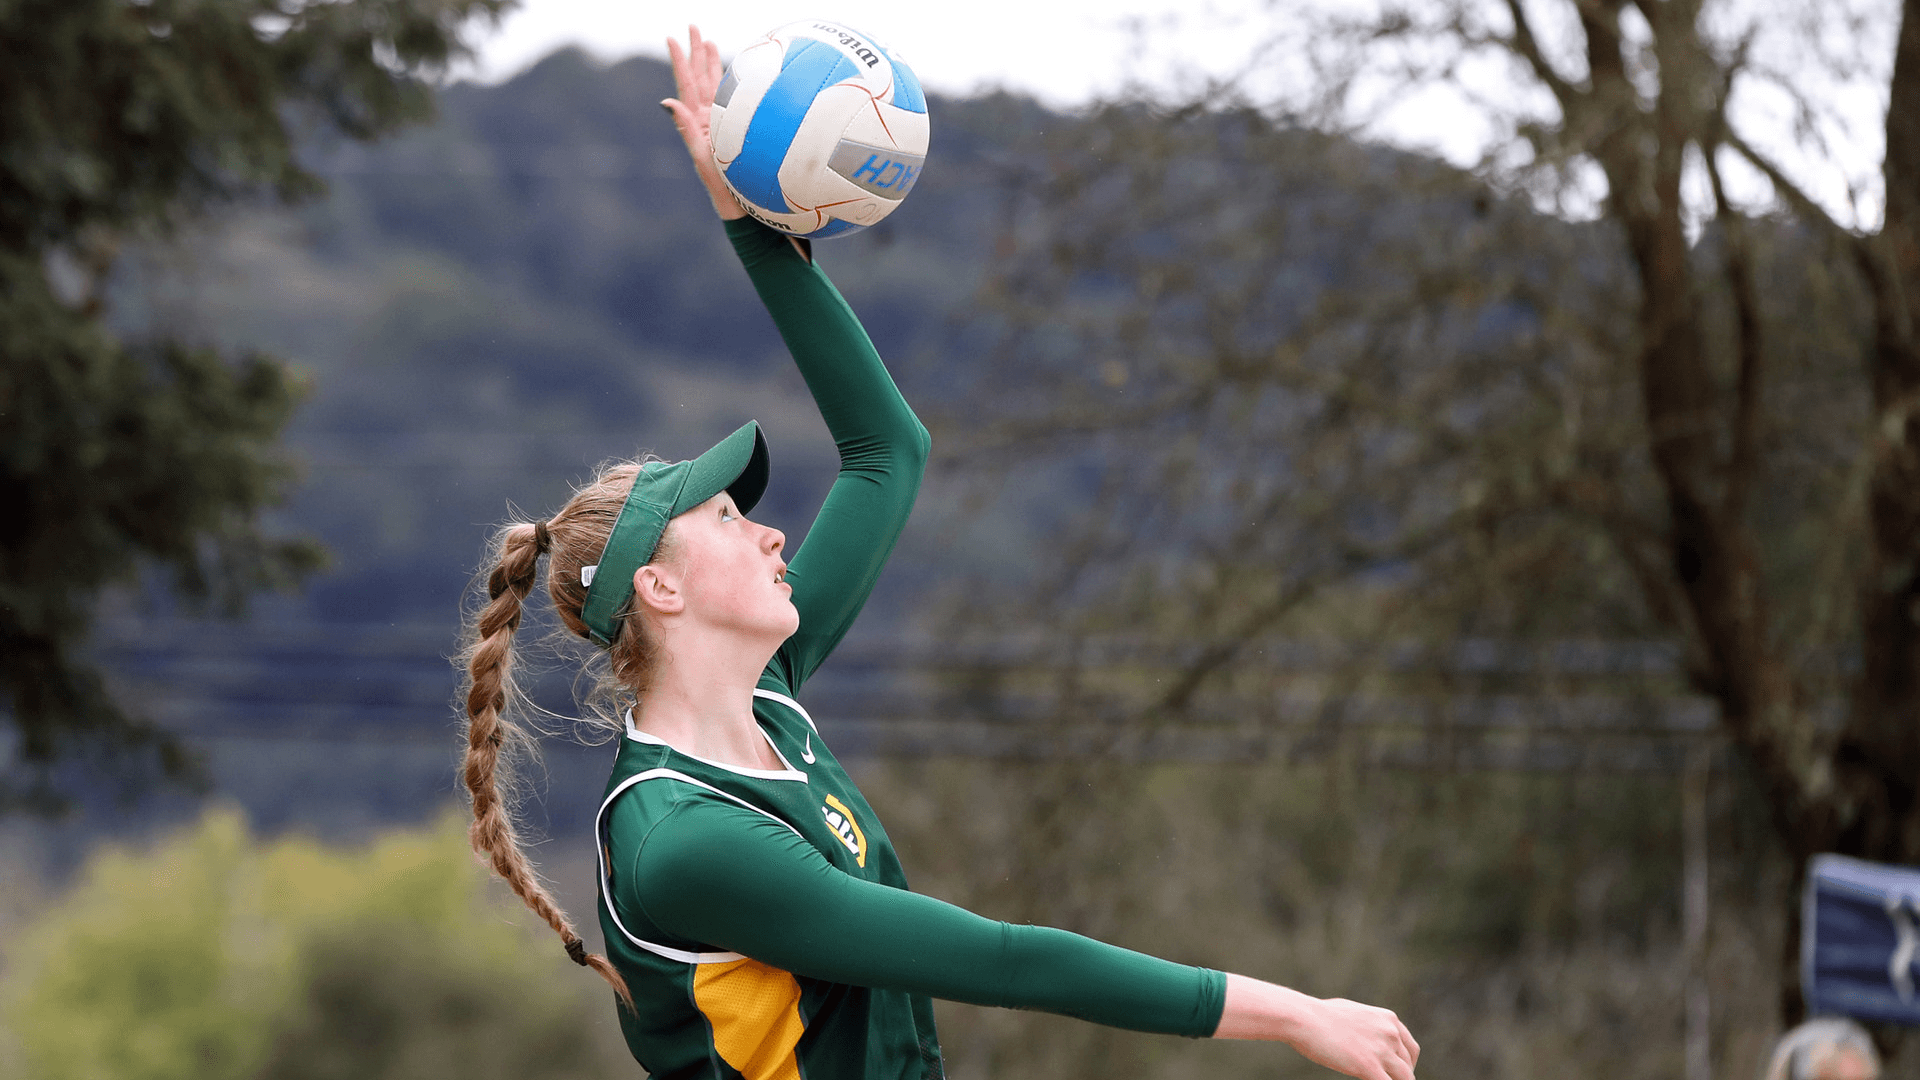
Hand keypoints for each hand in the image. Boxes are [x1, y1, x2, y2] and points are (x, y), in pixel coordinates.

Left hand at [663, 25, 744, 219]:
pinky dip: (731, 83)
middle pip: (700, 79)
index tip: (672, 37)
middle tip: (693, 27)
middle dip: (697, 53)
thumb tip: (667, 101)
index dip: (679, 61)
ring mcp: (721, 125)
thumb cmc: (724, 188)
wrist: (745, 208)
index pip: (687, 85)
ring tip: (708, 42)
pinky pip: (732, 100)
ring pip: (715, 86)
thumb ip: (686, 129)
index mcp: (697, 123)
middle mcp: (707, 120)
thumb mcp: (702, 157)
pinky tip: (732, 72)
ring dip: (711, 64)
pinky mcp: (736, 132)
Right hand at [1284, 995, 1419, 1079]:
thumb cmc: (1319, 1014)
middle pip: (1408, 1064)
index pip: (1410, 1048)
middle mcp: (1391, 1033)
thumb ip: (1367, 1024)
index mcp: (1388, 1019)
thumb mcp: (1353, 1012)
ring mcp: (1382, 1050)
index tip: (1399, 1071)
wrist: (1305, 1018)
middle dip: (1402, 1076)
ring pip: (1404, 1079)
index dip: (1407, 1063)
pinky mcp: (1370, 1067)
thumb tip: (1363, 1033)